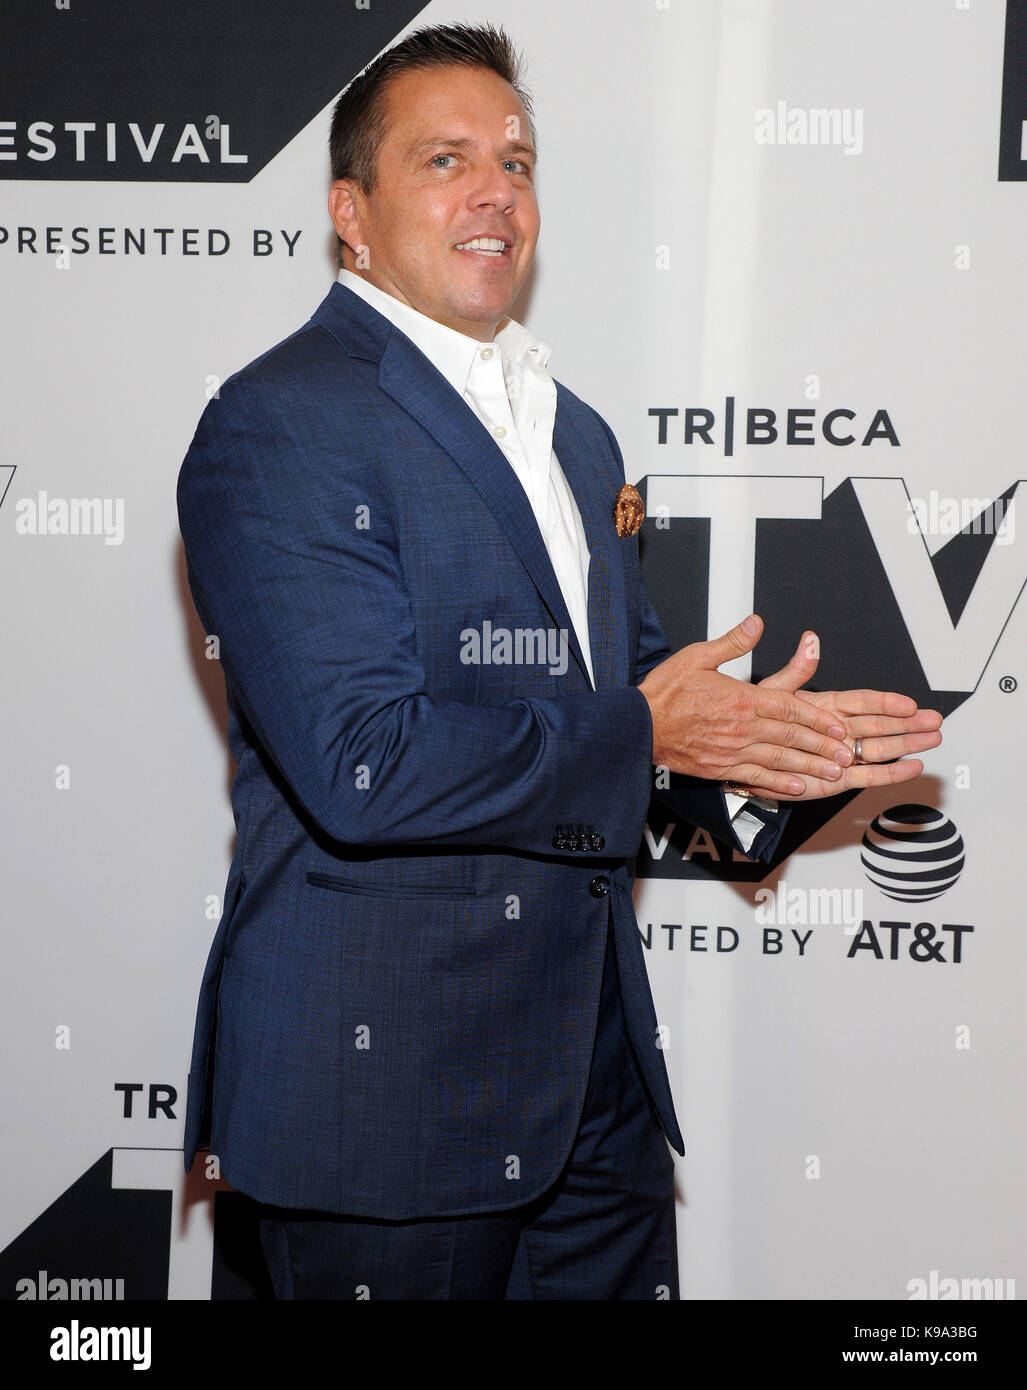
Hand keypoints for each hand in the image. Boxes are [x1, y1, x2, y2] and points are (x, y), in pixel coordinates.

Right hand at [638, 614, 856, 797]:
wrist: (638, 727)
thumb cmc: (665, 692)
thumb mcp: (697, 656)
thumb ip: (732, 642)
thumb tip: (756, 623)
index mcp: (741, 698)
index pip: (790, 708)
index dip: (818, 719)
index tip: (838, 726)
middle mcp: (741, 727)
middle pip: (792, 737)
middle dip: (823, 746)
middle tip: (848, 753)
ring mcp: (732, 751)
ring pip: (780, 760)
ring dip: (810, 767)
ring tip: (834, 772)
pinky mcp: (720, 768)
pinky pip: (757, 779)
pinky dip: (780, 784)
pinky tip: (798, 788)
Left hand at [755, 630, 942, 799]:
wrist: (744, 756)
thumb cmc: (757, 721)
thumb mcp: (774, 694)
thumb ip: (796, 671)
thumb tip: (810, 640)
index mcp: (828, 706)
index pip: (863, 702)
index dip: (887, 703)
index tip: (909, 703)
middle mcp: (840, 730)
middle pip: (881, 725)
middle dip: (909, 723)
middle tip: (935, 720)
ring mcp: (841, 753)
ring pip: (881, 748)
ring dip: (908, 744)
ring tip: (934, 738)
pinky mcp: (838, 778)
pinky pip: (868, 775)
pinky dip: (891, 773)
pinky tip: (914, 766)